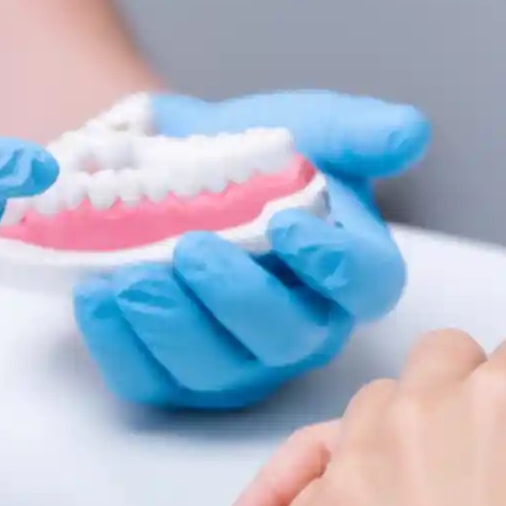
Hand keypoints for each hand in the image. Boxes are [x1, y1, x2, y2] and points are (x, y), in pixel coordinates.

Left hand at [73, 91, 428, 408]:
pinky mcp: (171, 377)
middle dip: (235, 298)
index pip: (366, 287)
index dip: (334, 267)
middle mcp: (299, 327)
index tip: (286, 223)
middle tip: (189, 248)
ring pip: (212, 369)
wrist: (160, 161)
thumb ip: (353, 131)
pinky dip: (117, 342)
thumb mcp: (301, 126)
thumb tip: (409, 133)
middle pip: (283, 338)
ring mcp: (236, 361)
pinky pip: (147, 379)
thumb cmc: (245, 151)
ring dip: (169, 326)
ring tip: (129, 277)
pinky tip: (96, 295)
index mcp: (344, 270)